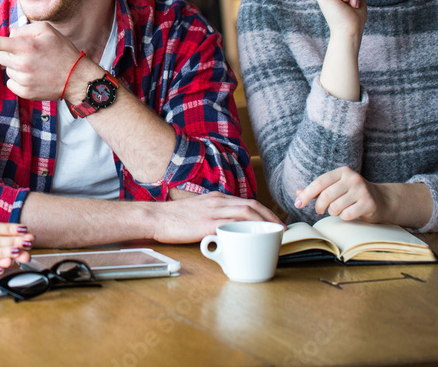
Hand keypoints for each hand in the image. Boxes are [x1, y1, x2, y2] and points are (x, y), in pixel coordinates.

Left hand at [0, 22, 82, 100]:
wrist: (77, 78)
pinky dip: (20, 79)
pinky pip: (11, 83)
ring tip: (37, 67)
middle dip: (11, 54)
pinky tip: (35, 77)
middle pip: (1, 56)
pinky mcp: (24, 92)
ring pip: (7, 69)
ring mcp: (22, 79)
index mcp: (24, 46)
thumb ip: (24, 29)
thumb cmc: (62, 51)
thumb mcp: (47, 30)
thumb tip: (8, 36)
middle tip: (30, 55)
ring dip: (17, 67)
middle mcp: (21, 63)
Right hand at [152, 192, 282, 242]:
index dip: (265, 211)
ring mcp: (212, 212)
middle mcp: (218, 201)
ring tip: (273, 234)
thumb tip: (226, 226)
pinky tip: (253, 240)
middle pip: (252, 206)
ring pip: (246, 213)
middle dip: (270, 217)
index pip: (247, 201)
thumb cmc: (174, 217)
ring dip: (264, 223)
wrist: (155, 217)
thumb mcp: (198, 209)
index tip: (274, 222)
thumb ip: (213, 214)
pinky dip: (245, 231)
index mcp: (216, 198)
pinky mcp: (206, 225)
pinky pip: (231, 226)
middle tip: (281, 229)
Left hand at [294, 166, 387, 222]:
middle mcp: (353, 178)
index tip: (297, 204)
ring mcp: (362, 190)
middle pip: (326, 196)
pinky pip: (347, 215)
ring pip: (335, 207)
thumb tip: (297, 193)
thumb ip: (317, 190)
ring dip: (332, 212)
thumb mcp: (336, 187)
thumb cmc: (353, 194)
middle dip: (318, 206)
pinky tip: (349, 213)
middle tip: (318, 211)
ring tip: (337, 210)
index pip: (320, 182)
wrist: (382, 200)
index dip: (306, 194)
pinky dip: (344, 217)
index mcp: (343, 172)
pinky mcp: (369, 203)